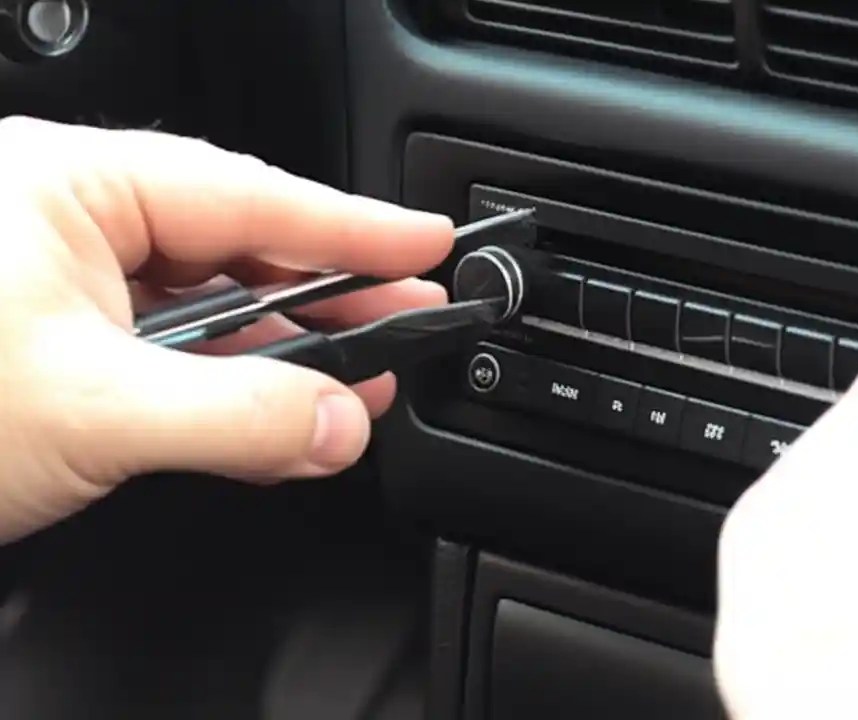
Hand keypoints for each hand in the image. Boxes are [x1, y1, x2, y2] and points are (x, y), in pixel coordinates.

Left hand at [0, 117, 452, 543]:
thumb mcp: (87, 411)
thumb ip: (236, 419)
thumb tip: (338, 423)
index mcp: (63, 185)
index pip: (246, 193)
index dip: (350, 221)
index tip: (424, 238)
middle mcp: (61, 218)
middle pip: (233, 240)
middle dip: (328, 285)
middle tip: (410, 310)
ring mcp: (55, 282)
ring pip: (201, 299)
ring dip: (283, 343)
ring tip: (360, 368)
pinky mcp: (52, 344)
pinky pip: (166, 349)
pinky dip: (228, 381)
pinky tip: (278, 405)